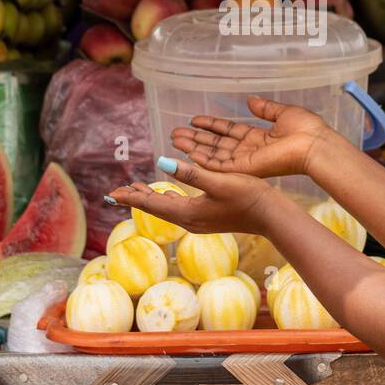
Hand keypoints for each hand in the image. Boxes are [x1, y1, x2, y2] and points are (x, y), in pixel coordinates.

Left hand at [106, 157, 284, 235]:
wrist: (271, 216)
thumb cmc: (248, 196)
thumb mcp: (219, 181)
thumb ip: (190, 173)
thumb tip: (162, 163)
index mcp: (189, 213)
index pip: (153, 203)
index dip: (132, 196)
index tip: (114, 192)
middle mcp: (190, 220)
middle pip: (156, 208)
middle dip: (137, 198)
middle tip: (118, 191)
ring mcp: (199, 221)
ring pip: (167, 208)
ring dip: (151, 198)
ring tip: (136, 190)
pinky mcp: (208, 218)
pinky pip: (179, 208)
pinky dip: (167, 199)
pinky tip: (168, 194)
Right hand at [170, 96, 337, 179]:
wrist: (314, 145)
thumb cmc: (306, 130)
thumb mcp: (283, 113)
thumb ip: (265, 108)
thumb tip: (250, 100)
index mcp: (258, 137)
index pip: (228, 131)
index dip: (211, 126)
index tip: (194, 120)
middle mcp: (249, 150)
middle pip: (217, 144)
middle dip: (196, 138)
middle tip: (176, 133)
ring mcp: (246, 161)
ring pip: (214, 155)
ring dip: (194, 148)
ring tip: (175, 140)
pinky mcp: (246, 169)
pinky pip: (221, 166)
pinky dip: (205, 160)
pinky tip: (189, 153)